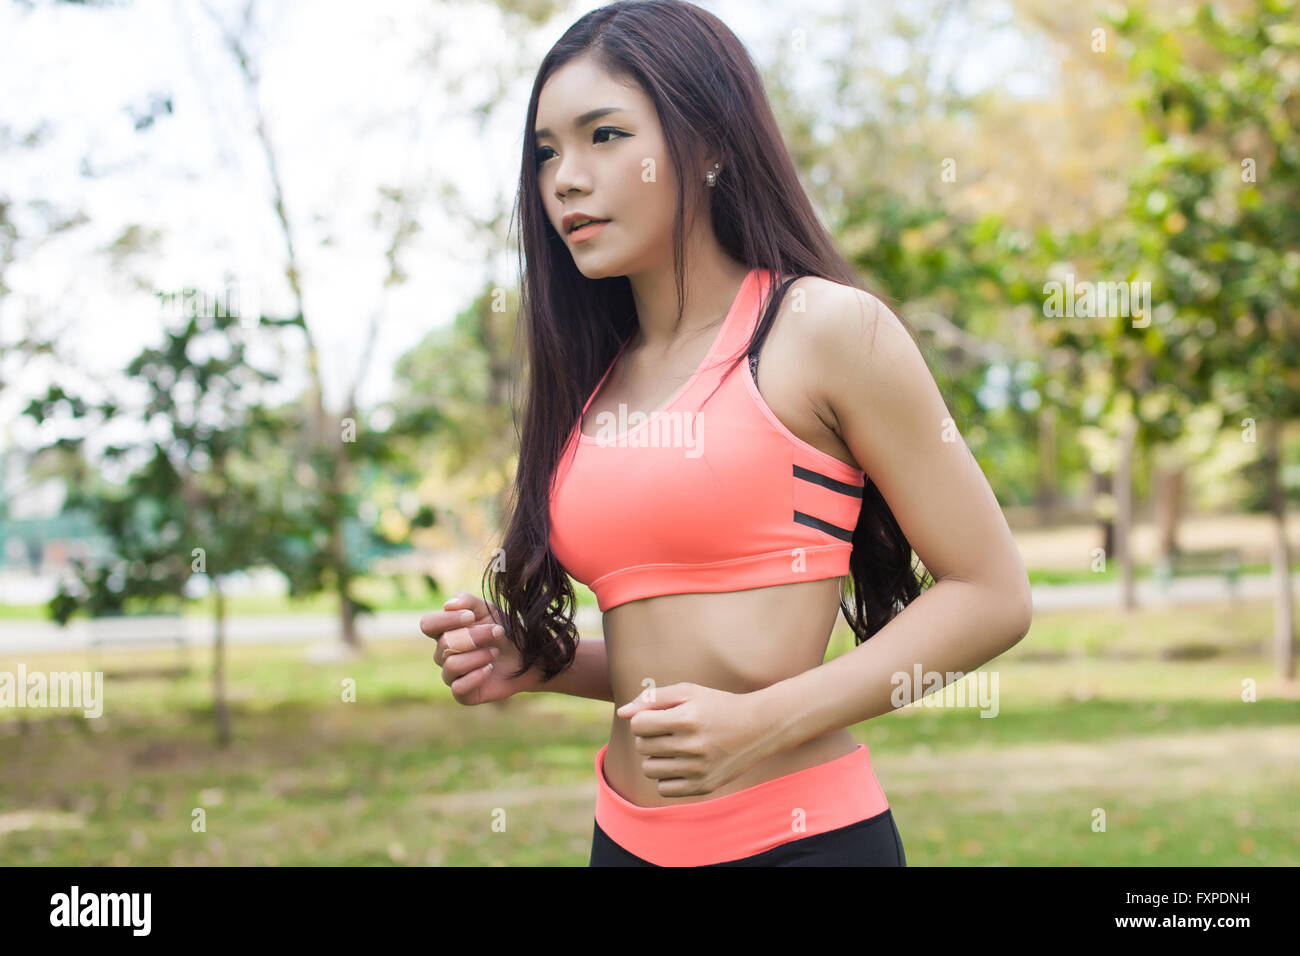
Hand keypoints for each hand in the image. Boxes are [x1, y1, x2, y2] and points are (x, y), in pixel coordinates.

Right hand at [420, 591, 537, 704]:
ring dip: (478, 656)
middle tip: (498, 631)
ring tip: (495, 652)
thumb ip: (468, 601)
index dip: (447, 620)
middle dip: (474, 636)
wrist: (525, 655)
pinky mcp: (463, 694)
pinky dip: (477, 676)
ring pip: (452, 665)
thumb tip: (448, 605)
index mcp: (444, 631)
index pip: (428, 624)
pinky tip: (490, 668)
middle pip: (445, 644)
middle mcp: (442, 654)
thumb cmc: (502, 630)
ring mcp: (451, 675)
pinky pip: (459, 688)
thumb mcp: (489, 610)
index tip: (472, 617)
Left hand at [615, 682, 768, 797]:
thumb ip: (652, 698)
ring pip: (649, 769)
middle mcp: (692, 746)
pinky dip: (666, 777)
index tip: (659, 717)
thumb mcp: (688, 692)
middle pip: (642, 747)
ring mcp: (699, 769)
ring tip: (674, 747)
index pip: (638, 725)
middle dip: (649, 737)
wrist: (759, 727)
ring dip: (655, 757)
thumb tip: (622, 713)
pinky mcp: (704, 787)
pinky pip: (663, 789)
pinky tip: (681, 763)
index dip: (644, 719)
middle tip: (669, 731)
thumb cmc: (718, 705)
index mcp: (686, 718)